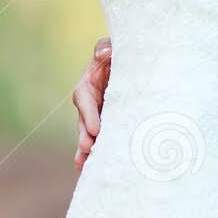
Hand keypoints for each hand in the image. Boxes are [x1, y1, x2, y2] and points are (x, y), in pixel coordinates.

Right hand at [72, 36, 111, 168]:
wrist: (133, 66)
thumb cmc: (119, 55)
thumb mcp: (111, 47)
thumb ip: (104, 48)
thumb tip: (104, 53)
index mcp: (87, 86)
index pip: (84, 101)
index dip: (88, 116)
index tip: (94, 129)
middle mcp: (90, 105)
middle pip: (83, 123)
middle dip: (85, 137)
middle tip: (88, 149)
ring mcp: (98, 118)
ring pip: (88, 136)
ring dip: (86, 151)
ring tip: (85, 166)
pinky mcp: (107, 127)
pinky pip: (100, 141)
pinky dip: (96, 155)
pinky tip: (93, 170)